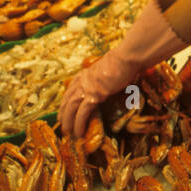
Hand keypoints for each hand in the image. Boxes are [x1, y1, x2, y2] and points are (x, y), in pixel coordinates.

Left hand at [58, 0, 184, 137]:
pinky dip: (79, 123)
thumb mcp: (111, 69)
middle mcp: (82, 81)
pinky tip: (79, 132)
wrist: (127, 57)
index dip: (65, 102)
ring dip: (69, 122)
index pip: (70, 90)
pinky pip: (82, 113)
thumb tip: (114, 81)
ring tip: (69, 133)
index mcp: (85, 74)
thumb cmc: (124, 61)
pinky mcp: (94, 95)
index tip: (63, 111)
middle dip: (63, 114)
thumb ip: (107, 76)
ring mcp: (87, 87)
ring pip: (71, 108)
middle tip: (62, 126)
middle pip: (67, 100)